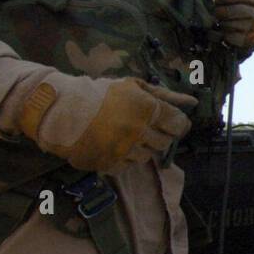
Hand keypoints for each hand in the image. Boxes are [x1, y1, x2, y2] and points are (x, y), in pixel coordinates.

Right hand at [18, 74, 196, 172]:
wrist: (60, 110)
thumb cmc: (99, 93)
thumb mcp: (133, 87)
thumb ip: (165, 95)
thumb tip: (192, 102)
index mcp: (148, 110)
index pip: (178, 124)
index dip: (177, 124)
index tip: (171, 122)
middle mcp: (139, 132)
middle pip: (164, 142)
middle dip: (158, 134)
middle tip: (143, 126)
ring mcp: (124, 151)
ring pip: (147, 156)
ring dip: (141, 147)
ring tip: (124, 134)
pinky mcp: (109, 165)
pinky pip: (128, 166)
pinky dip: (124, 158)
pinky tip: (112, 144)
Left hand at [210, 0, 253, 48]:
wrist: (242, 34)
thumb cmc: (233, 9)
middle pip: (238, 12)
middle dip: (223, 12)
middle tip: (216, 13)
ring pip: (237, 25)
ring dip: (225, 25)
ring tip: (221, 23)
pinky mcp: (252, 41)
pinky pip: (236, 38)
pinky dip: (227, 36)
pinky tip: (224, 34)